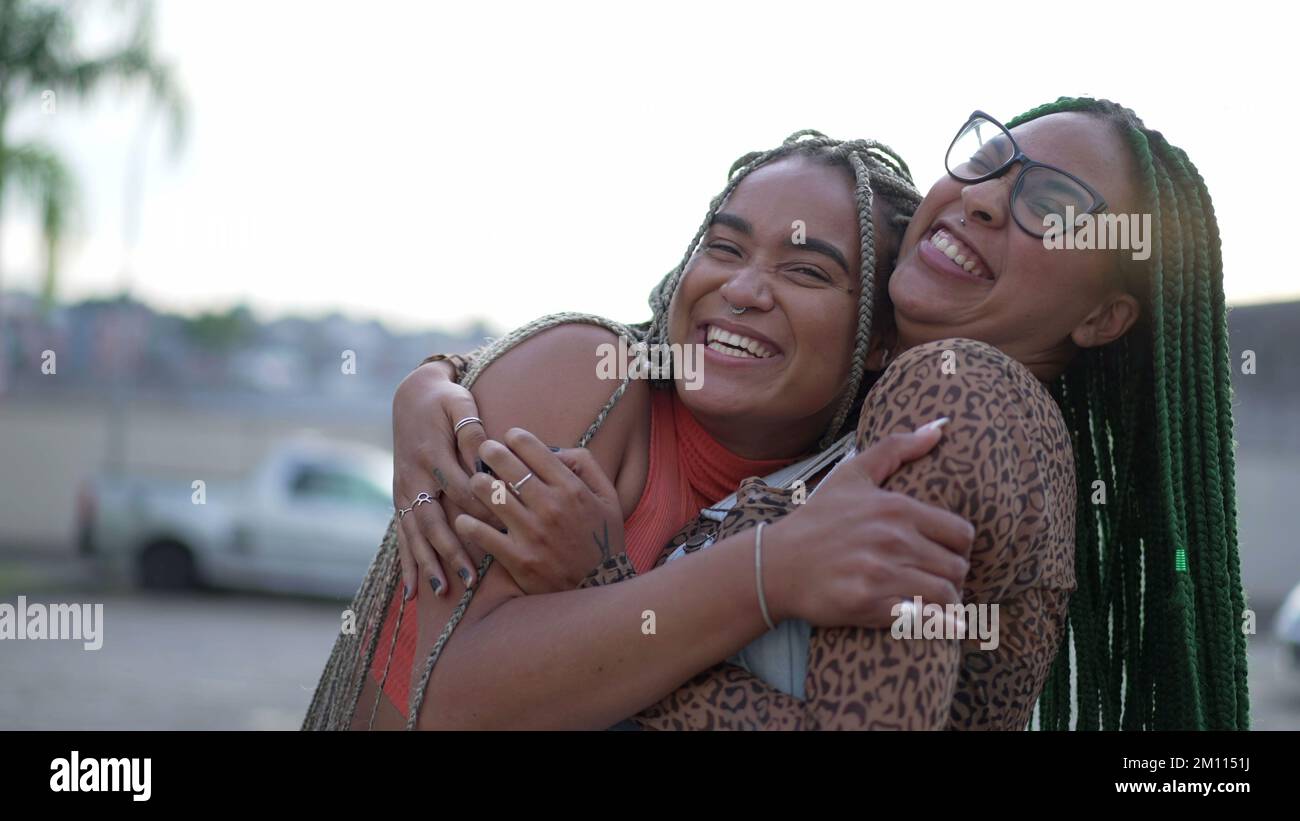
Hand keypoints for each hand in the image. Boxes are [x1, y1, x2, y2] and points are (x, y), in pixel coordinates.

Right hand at [391, 359, 503, 598]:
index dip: (481, 511)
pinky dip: (408, 563)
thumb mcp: (460, 406)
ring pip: (415, 534)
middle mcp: (413, 477)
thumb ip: (472, 431)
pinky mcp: (400, 498)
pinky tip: (412, 592)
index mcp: (431, 455)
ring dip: (428, 563)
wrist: (410, 396)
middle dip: (450, 551)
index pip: (460, 490)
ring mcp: (403, 490)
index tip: (503, 533)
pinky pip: (402, 535)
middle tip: (470, 579)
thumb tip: (487, 454)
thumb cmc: (444, 402)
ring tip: (443, 590)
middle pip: (433, 520)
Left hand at [453, 428, 623, 594]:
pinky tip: (465, 520)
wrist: (600, 589)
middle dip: (490, 451)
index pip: (533, 449)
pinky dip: (468, 524)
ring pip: (490, 494)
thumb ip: (586, 465)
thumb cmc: (602, 540)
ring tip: (477, 483)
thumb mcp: (608, 497)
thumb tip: (555, 450)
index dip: (515, 437)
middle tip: (484, 451)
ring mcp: (533, 533)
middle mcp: (550, 506)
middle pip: (506, 465)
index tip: (509, 438)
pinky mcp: (519, 559)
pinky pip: (483, 534)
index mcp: (571, 488)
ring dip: (478, 483)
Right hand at [762, 418, 974, 628]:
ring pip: (945, 595)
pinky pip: (923, 618)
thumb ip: (896, 448)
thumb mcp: (852, 476)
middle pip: (956, 567)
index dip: (958, 547)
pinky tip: (932, 623)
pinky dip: (935, 624)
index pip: (962, 534)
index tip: (942, 554)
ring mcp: (880, 574)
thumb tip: (940, 427)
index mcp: (896, 508)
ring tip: (930, 600)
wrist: (775, 564)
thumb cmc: (817, 520)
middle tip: (935, 579)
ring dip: (944, 602)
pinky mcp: (868, 604)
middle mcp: (892, 540)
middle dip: (951, 576)